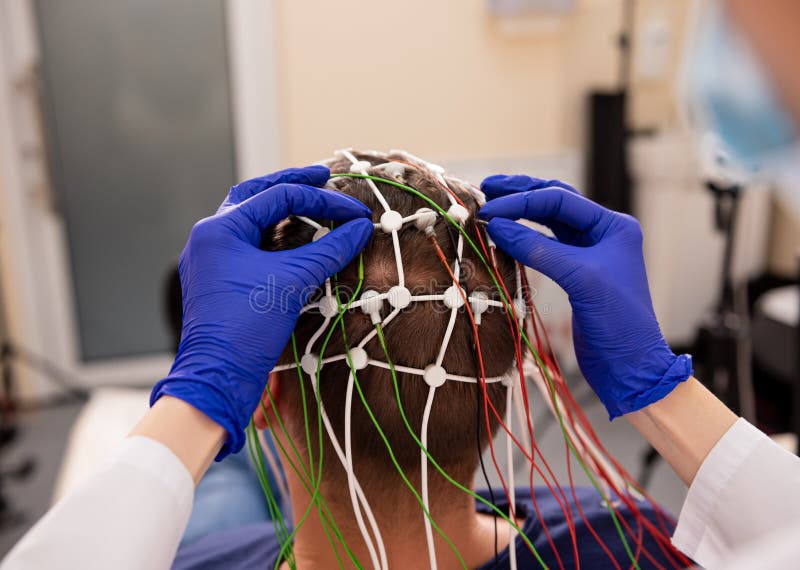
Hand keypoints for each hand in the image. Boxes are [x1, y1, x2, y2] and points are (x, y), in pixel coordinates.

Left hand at [151, 166, 373, 457]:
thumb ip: (328, 249)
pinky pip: (250, 246)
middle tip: (324, 176)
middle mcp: (211, 237)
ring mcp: (212, 259)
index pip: (278, 197)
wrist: (218, 378)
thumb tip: (361, 227)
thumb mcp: (292, 281)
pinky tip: (297, 239)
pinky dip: (275, 238)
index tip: (355, 212)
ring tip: (313, 204)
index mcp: (220, 228)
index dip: (322, 201)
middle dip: (292, 185)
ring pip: (252, 221)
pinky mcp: (220, 280)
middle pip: (257, 196)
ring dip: (283, 211)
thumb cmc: (246, 328)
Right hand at [478, 175, 691, 418]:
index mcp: (613, 225)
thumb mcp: (580, 279)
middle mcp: (602, 233)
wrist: (629, 367)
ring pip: (548, 222)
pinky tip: (504, 234)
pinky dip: (523, 238)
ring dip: (520, 213)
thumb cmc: (618, 322)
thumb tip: (496, 226)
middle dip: (520, 194)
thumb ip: (538, 249)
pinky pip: (544, 245)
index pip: (560, 200)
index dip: (522, 201)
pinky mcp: (574, 274)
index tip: (489, 209)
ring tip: (490, 205)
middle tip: (485, 189)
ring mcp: (588, 253)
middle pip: (554, 202)